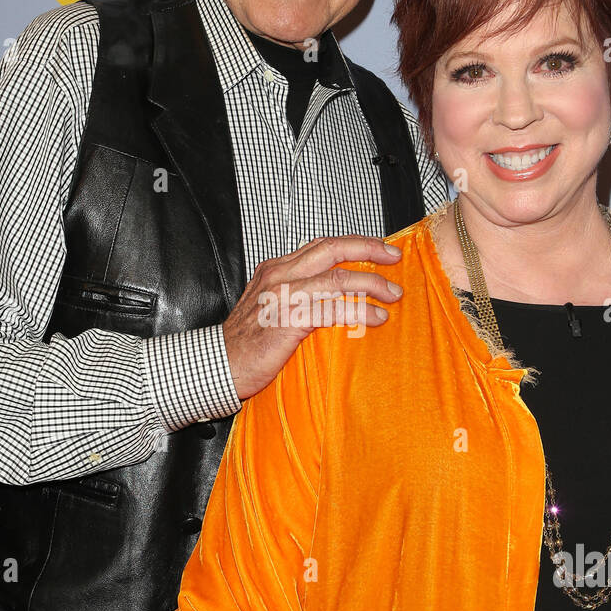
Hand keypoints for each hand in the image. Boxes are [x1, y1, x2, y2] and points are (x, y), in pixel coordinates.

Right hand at [223, 235, 403, 400]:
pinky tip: (376, 317)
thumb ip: (296, 294)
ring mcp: (282, 297)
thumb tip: (335, 295)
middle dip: (369, 250)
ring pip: (337, 278)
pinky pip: (332, 310)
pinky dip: (359, 311)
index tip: (381, 249)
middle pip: (332, 250)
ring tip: (392, 294)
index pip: (322, 245)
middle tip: (394, 258)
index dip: (355, 243)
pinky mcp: (287, 321)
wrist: (217, 367)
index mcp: (275, 269)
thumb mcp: (268, 306)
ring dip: (371, 284)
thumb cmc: (244, 344)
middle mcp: (279, 276)